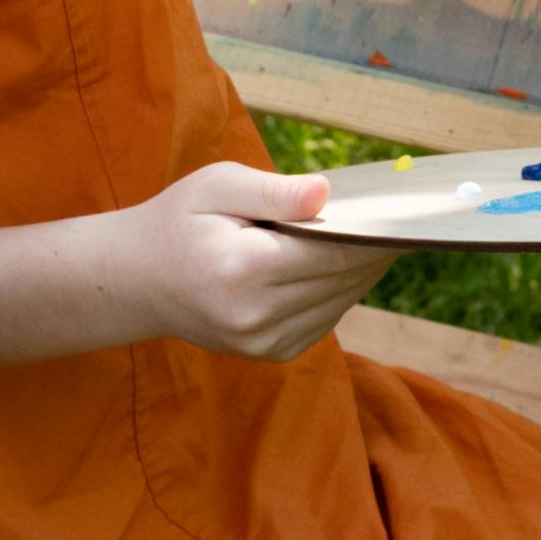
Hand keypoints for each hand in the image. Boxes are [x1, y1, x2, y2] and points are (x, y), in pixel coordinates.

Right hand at [127, 156, 400, 361]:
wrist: (138, 281)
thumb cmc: (179, 221)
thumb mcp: (217, 186)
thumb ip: (274, 192)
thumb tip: (326, 194)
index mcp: (242, 269)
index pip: (331, 252)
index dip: (371, 234)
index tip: (402, 214)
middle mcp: (255, 315)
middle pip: (340, 279)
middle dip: (372, 250)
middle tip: (399, 222)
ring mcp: (262, 341)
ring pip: (339, 303)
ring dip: (360, 272)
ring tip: (376, 239)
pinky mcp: (269, 353)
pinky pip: (324, 320)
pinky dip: (338, 292)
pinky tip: (342, 266)